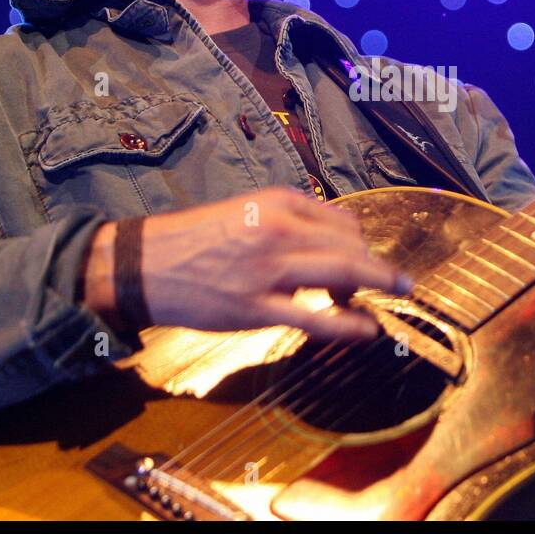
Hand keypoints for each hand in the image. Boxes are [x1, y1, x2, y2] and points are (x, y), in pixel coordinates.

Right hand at [84, 187, 406, 338]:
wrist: (144, 264)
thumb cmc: (194, 239)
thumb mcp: (246, 210)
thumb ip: (288, 221)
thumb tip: (329, 240)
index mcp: (278, 203)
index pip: (342, 221)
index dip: (361, 243)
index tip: (364, 259)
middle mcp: (279, 231)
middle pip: (352, 246)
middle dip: (378, 267)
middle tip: (390, 282)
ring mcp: (269, 271)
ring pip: (343, 274)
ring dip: (375, 287)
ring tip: (385, 299)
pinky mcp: (256, 309)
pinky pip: (316, 318)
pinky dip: (350, 326)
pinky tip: (366, 330)